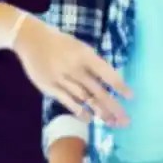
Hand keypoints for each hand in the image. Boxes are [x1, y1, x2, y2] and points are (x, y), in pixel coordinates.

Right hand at [12, 15, 131, 125]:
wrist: (31, 39)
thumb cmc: (60, 43)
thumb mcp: (79, 47)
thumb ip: (93, 63)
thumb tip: (110, 81)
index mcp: (85, 55)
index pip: (107, 73)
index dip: (119, 86)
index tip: (131, 97)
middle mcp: (75, 68)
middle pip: (98, 91)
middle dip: (113, 107)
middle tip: (125, 121)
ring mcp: (62, 79)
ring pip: (85, 99)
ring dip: (100, 112)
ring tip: (112, 123)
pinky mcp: (50, 87)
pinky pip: (68, 102)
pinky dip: (80, 112)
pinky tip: (90, 119)